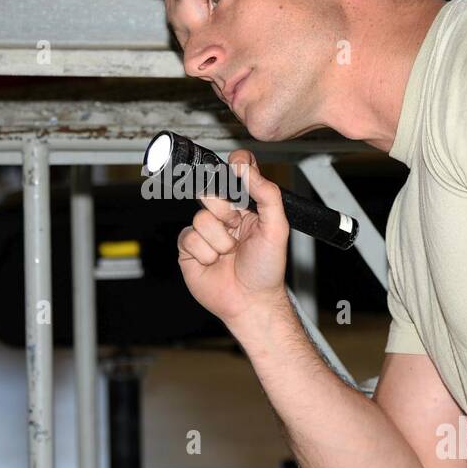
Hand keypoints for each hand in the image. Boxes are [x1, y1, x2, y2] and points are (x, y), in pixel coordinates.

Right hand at [177, 149, 290, 326]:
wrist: (250, 301)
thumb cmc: (266, 269)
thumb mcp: (277, 228)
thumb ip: (267, 195)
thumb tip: (247, 169)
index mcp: (246, 206)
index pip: (236, 174)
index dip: (234, 167)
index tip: (236, 165)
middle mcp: (224, 216)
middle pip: (211, 192)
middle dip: (225, 212)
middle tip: (236, 228)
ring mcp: (205, 231)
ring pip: (200, 217)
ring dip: (219, 241)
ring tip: (229, 254)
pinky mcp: (188, 248)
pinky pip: (188, 237)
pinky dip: (205, 253)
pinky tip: (214, 263)